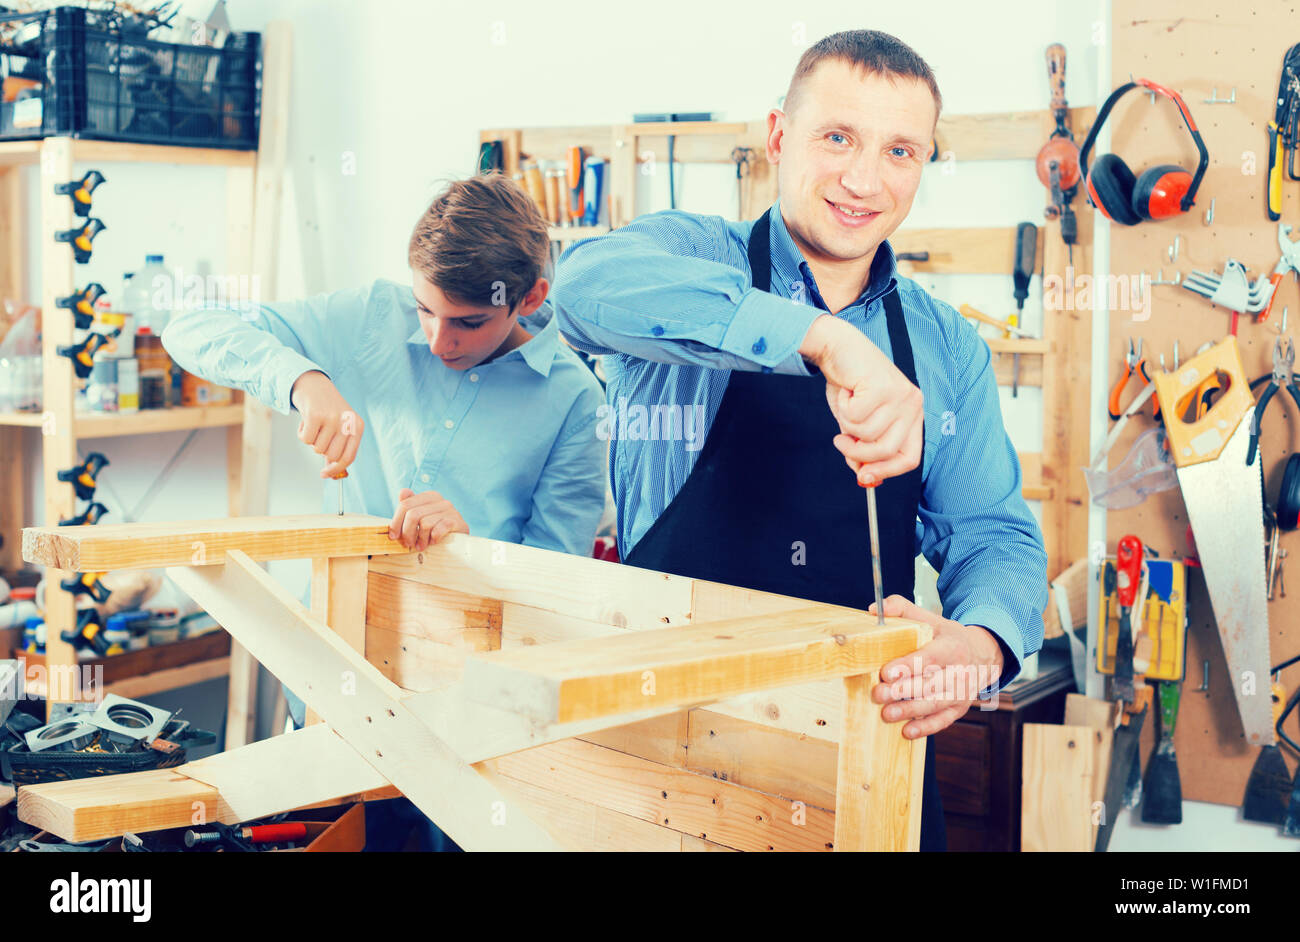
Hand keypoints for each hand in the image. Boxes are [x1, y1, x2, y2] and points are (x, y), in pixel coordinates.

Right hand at [290, 371, 364, 477]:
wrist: (313, 384)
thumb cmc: (327, 408)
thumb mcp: (339, 426)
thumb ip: (337, 447)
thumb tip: (331, 471)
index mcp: (357, 426)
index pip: (349, 456)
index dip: (336, 469)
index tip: (325, 474)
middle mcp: (347, 422)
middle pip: (332, 455)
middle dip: (322, 450)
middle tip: (319, 435)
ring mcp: (332, 418)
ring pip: (317, 448)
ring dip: (311, 439)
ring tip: (314, 424)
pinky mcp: (315, 415)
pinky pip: (305, 439)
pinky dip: (302, 433)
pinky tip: (306, 420)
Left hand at [388, 488, 468, 549]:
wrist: (460, 540)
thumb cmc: (437, 529)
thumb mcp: (421, 518)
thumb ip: (410, 506)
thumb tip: (403, 492)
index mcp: (429, 496)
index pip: (405, 505)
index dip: (396, 522)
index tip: (393, 536)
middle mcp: (440, 500)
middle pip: (413, 514)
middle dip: (407, 532)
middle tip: (408, 544)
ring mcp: (450, 510)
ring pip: (424, 524)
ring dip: (421, 539)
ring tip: (422, 545)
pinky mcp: (457, 522)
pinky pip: (437, 531)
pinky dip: (433, 539)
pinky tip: (434, 542)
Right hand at [798, 314, 922, 484]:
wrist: (838, 346)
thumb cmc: (849, 384)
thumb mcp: (856, 422)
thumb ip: (863, 448)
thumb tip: (864, 477)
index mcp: (913, 415)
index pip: (909, 457)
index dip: (886, 472)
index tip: (863, 478)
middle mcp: (913, 405)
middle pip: (887, 451)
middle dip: (858, 453)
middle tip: (840, 441)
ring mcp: (901, 395)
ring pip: (868, 434)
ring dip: (847, 423)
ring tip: (847, 403)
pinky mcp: (884, 387)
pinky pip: (856, 417)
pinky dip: (843, 407)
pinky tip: (847, 389)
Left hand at [867, 594, 1005, 738]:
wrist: (980, 654)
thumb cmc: (946, 636)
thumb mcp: (929, 618)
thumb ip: (901, 609)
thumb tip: (873, 610)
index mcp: (952, 647)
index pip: (929, 658)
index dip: (908, 666)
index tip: (886, 673)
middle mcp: (960, 671)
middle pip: (930, 684)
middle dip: (903, 690)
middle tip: (878, 694)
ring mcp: (961, 692)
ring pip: (935, 704)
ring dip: (911, 710)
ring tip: (887, 714)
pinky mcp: (959, 708)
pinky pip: (943, 720)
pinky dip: (926, 727)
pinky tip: (907, 731)